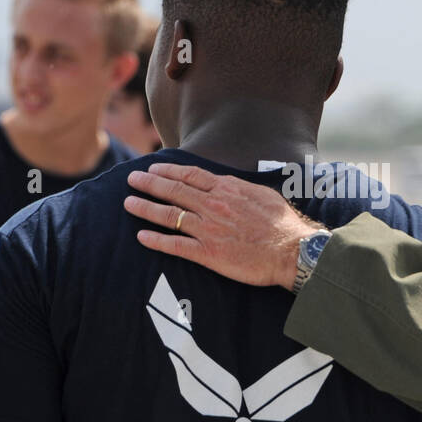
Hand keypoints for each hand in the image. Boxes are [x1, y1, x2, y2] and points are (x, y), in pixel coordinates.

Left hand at [124, 164, 323, 288]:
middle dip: (149, 184)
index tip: (153, 168)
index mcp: (227, 189)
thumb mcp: (262, 194)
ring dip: (146, 208)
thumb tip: (227, 185)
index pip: (190, 175)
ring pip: (169, 215)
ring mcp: (209, 229)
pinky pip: (176, 245)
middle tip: (131, 180)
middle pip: (174, 190)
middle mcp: (213, 205)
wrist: (292, 250)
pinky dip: (156, 240)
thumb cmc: (283, 224)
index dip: (168, 170)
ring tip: (129, 203)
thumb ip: (239, 189)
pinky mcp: (209, 253)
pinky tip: (142, 237)